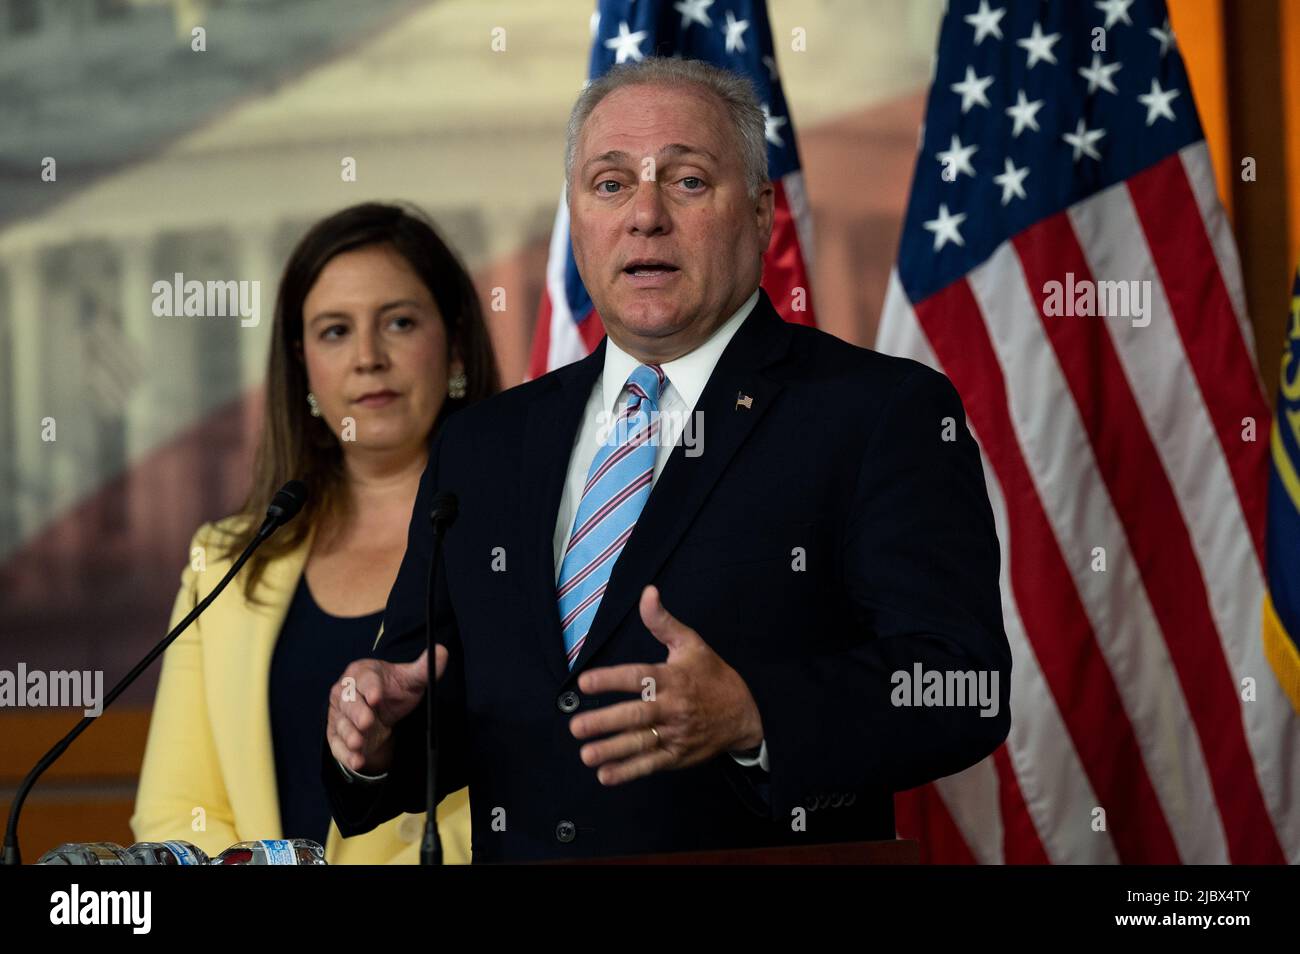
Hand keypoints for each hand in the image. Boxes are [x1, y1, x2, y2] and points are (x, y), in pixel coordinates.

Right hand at [326, 645, 446, 774]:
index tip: (376, 697)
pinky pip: (338, 745)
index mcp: (361, 673)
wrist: (381, 710)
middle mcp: (345, 692)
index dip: (370, 687)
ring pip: (342, 724)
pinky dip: (346, 755)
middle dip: (357, 713)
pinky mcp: (337, 735)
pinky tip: (357, 760)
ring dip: (349, 734)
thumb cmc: (394, 690)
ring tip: (358, 743)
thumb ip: (424, 667)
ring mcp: (339, 715)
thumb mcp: (410, 679)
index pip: (364, 679)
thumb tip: (442, 651)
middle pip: (349, 702)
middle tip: (367, 722)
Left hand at [569, 585, 763, 784]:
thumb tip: (647, 592)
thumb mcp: (691, 644)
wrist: (746, 714)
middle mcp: (673, 707)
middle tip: (577, 726)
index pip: (638, 677)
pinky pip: (651, 764)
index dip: (611, 680)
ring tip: (586, 754)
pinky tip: (606, 775)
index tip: (584, 682)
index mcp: (673, 677)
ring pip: (641, 742)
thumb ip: (663, 621)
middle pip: (637, 714)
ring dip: (612, 750)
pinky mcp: (678, 755)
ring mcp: (676, 734)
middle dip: (605, 722)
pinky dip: (629, 771)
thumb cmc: (712, 676)